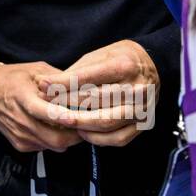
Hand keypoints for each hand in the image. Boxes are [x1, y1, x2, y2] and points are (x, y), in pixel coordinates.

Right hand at [0, 61, 82, 152]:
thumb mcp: (35, 70)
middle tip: (89, 125)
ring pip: (53, 145)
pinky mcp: (20, 144)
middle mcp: (19, 120)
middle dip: (75, 135)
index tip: (77, 117)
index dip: (61, 117)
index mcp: (21, 96)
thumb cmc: (13, 78)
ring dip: (69, 138)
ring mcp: (19, 135)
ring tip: (78, 126)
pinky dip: (56, 140)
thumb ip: (58, 79)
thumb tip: (82, 87)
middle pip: (53, 138)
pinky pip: (46, 147)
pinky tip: (58, 128)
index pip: (42, 111)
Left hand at [38, 40, 159, 146]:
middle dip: (66, 103)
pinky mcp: (143, 124)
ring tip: (63, 120)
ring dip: (80, 123)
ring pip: (105, 122)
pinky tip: (82, 132)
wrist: (152, 66)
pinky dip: (97, 139)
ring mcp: (142, 108)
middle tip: (47, 105)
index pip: (86, 78)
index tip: (43, 87)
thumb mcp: (97, 56)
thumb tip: (45, 85)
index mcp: (123, 65)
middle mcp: (136, 88)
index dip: (61, 84)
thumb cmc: (118, 59)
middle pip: (94, 100)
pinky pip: (118, 138)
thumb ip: (74, 72)